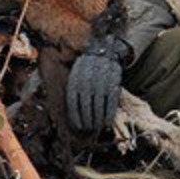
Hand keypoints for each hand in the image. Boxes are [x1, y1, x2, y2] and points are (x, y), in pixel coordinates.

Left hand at [66, 18, 126, 134]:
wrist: (106, 49)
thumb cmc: (88, 67)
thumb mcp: (76, 72)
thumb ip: (72, 88)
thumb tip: (65, 111)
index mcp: (76, 76)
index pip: (73, 99)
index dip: (75, 115)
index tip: (78, 126)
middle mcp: (88, 77)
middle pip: (86, 103)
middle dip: (87, 119)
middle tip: (88, 129)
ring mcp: (102, 79)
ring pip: (98, 103)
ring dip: (97, 118)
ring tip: (96, 127)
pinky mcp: (114, 80)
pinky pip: (111, 100)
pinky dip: (109, 112)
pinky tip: (107, 121)